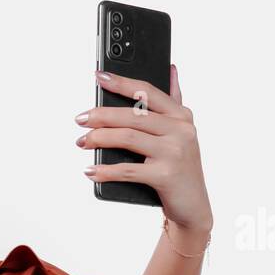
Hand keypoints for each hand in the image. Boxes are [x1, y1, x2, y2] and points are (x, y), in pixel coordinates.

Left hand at [76, 64, 212, 233]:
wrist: (193, 206)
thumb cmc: (180, 167)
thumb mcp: (181, 132)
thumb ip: (174, 102)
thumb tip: (170, 69)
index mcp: (181, 115)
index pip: (147, 92)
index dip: (122, 82)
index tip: (99, 76)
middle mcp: (181, 130)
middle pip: (132, 115)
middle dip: (101, 115)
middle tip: (80, 119)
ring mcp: (174, 152)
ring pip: (127, 138)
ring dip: (99, 139)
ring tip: (82, 142)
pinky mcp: (166, 175)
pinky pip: (127, 170)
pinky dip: (105, 171)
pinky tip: (91, 171)